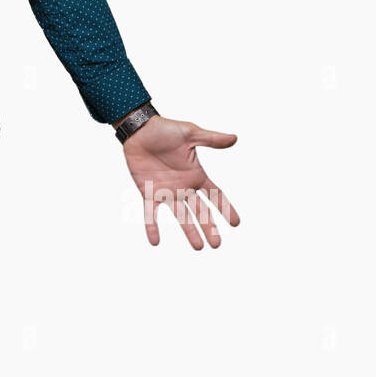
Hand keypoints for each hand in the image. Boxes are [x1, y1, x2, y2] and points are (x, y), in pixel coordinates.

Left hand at [122, 115, 239, 248]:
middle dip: (209, 227)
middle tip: (216, 244)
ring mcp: (166, 191)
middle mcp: (183, 187)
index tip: (236, 223)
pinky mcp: (148, 192)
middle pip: (200, 211)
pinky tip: (154, 241)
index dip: (226, 208)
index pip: (215, 195)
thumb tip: (234, 138)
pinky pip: (150, 212)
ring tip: (198, 247)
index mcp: (196, 175)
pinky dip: (152, 226)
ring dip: (189, 231)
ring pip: (181, 216)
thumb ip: (211, 139)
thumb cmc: (165, 130)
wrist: (139, 130)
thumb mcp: (190, 134)